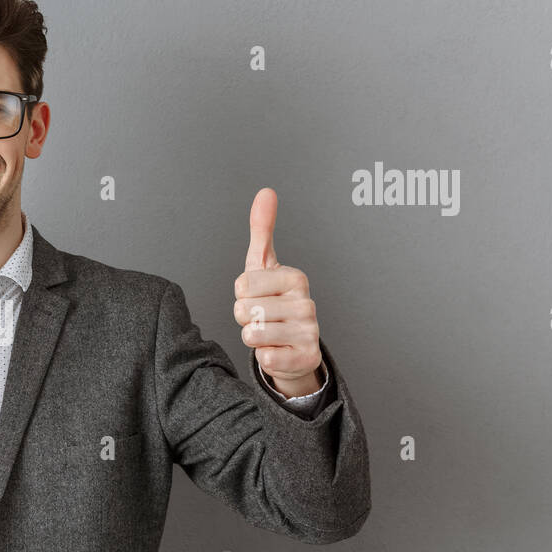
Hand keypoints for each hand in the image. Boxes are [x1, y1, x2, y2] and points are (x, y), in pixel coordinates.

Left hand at [231, 188, 322, 396]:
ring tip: (269, 333)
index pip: (241, 286)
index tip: (257, 297)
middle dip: (244, 318)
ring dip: (253, 338)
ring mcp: (309, 331)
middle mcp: (307, 303)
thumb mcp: (264, 266)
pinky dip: (264, 357)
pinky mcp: (306, 357)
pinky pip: (265, 358)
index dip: (241, 295)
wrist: (293, 347)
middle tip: (261, 318)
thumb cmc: (273, 303)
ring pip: (252, 335)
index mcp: (295, 278)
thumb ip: (262, 230)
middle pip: (244, 310)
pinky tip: (277, 350)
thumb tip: (266, 192)